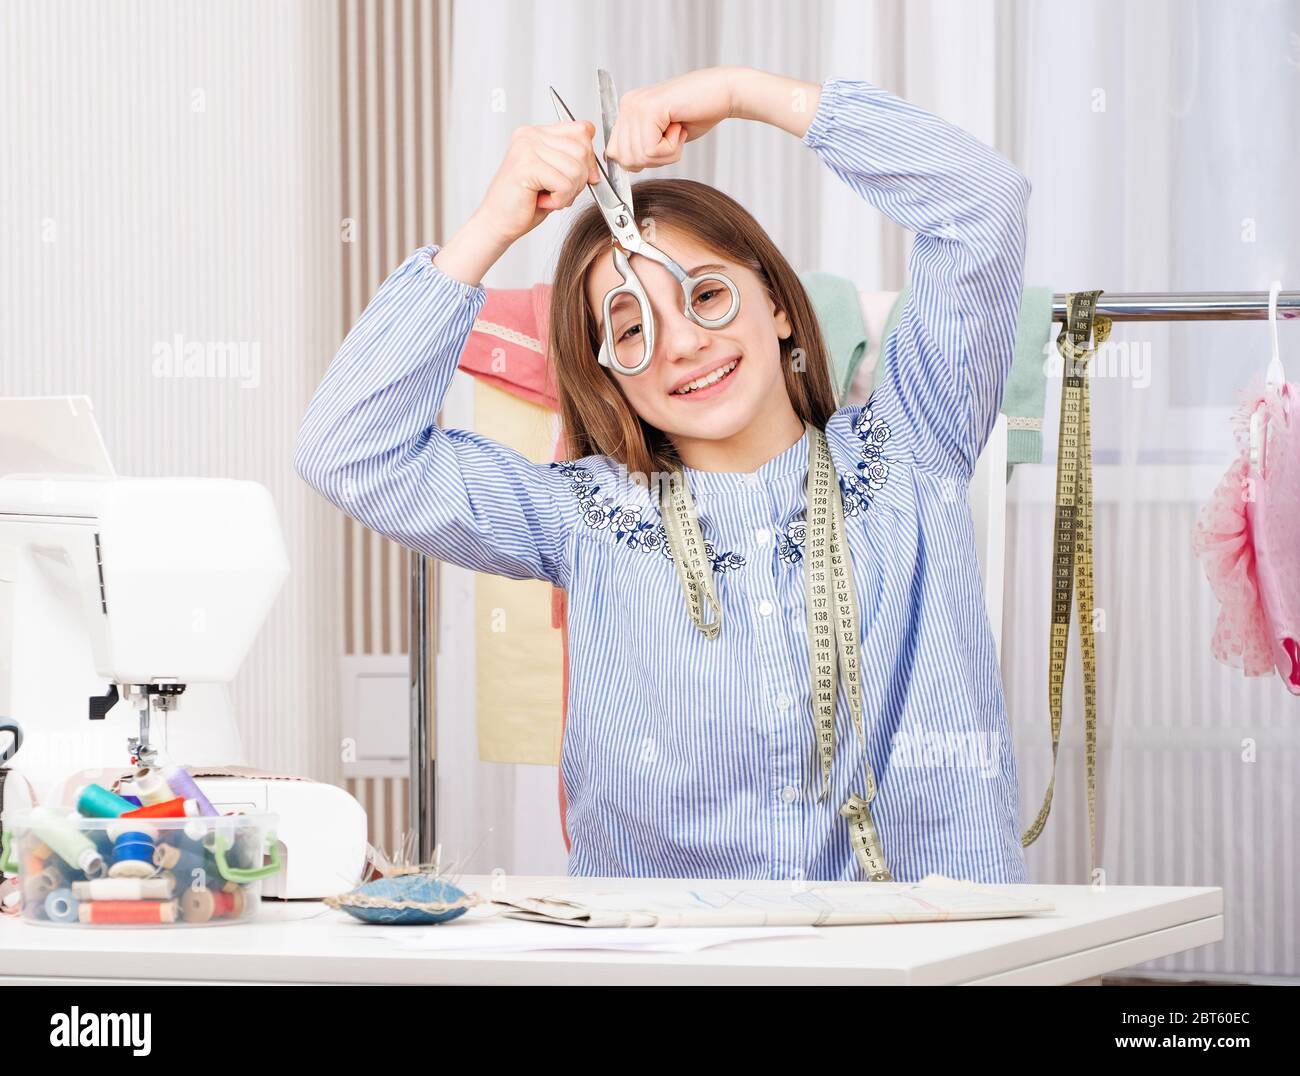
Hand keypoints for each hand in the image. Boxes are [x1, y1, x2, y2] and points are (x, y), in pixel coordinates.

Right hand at [474, 119, 603, 245]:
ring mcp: (527, 148)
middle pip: (582, 149)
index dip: (588, 158)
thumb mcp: (555, 176)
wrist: (498, 222)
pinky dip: (559, 200)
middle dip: (579, 179)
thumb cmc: (525, 203)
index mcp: (537, 133)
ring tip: (547, 196)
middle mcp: (530, 135)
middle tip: (557, 191)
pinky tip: (542, 201)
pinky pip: (565, 184)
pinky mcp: (526, 166)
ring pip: (576, 168)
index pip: (582, 130)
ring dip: (568, 192)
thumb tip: (595, 167)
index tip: (579, 177)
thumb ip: (573, 162)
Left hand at [603, 66, 746, 171]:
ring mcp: (636, 105)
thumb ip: (640, 147)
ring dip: (665, 154)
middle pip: (625, 160)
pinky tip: (679, 127)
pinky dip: (671, 148)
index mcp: (627, 110)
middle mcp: (628, 105)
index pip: (614, 154)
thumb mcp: (661, 137)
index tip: (662, 144)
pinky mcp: (650, 108)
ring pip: (640, 157)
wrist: (723, 93)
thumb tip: (626, 165)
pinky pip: (652, 150)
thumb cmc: (697, 114)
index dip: (641, 161)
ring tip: (677, 130)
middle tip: (673, 139)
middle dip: (654, 160)